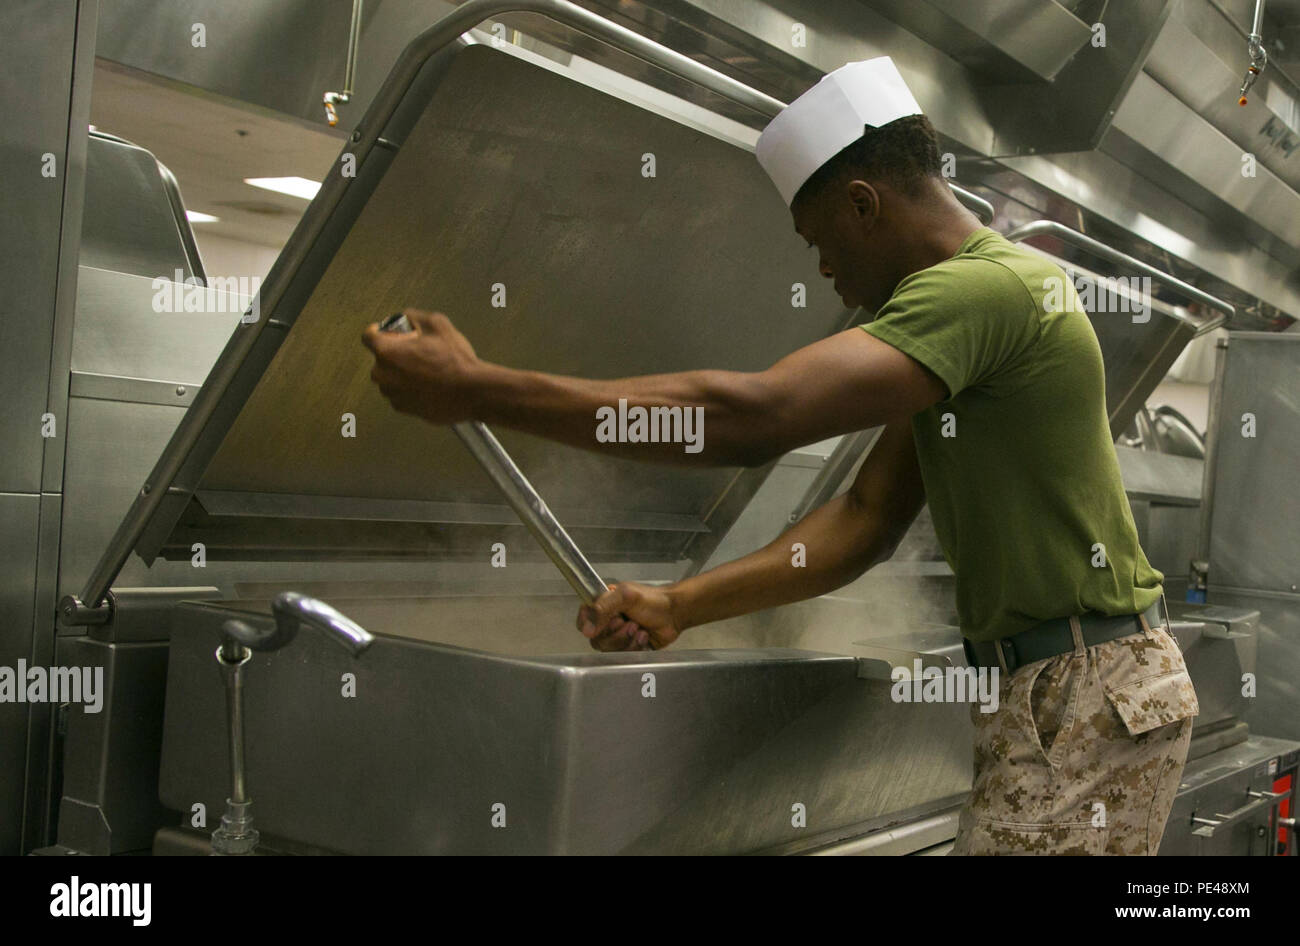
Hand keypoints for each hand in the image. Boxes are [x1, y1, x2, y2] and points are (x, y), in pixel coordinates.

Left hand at [362, 309, 481, 423]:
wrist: (471, 393)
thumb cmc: (454, 358)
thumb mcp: (438, 324)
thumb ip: (413, 316)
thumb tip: (402, 318)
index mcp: (386, 351)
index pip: (368, 336)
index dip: (380, 331)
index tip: (392, 332)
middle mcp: (382, 374)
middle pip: (381, 359)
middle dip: (395, 354)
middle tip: (419, 352)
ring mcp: (392, 394)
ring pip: (390, 378)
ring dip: (401, 373)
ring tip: (427, 371)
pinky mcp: (402, 409)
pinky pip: (400, 394)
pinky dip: (409, 389)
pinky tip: (429, 386)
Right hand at [576, 582, 682, 651]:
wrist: (675, 612)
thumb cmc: (652, 600)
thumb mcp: (625, 596)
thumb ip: (603, 608)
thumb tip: (586, 631)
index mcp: (603, 606)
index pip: (583, 621)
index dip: (589, 626)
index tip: (602, 626)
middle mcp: (607, 622)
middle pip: (597, 640)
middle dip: (616, 634)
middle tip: (631, 623)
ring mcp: (618, 637)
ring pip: (610, 650)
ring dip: (627, 640)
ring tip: (640, 629)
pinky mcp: (629, 648)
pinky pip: (624, 656)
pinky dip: (635, 647)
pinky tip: (644, 636)